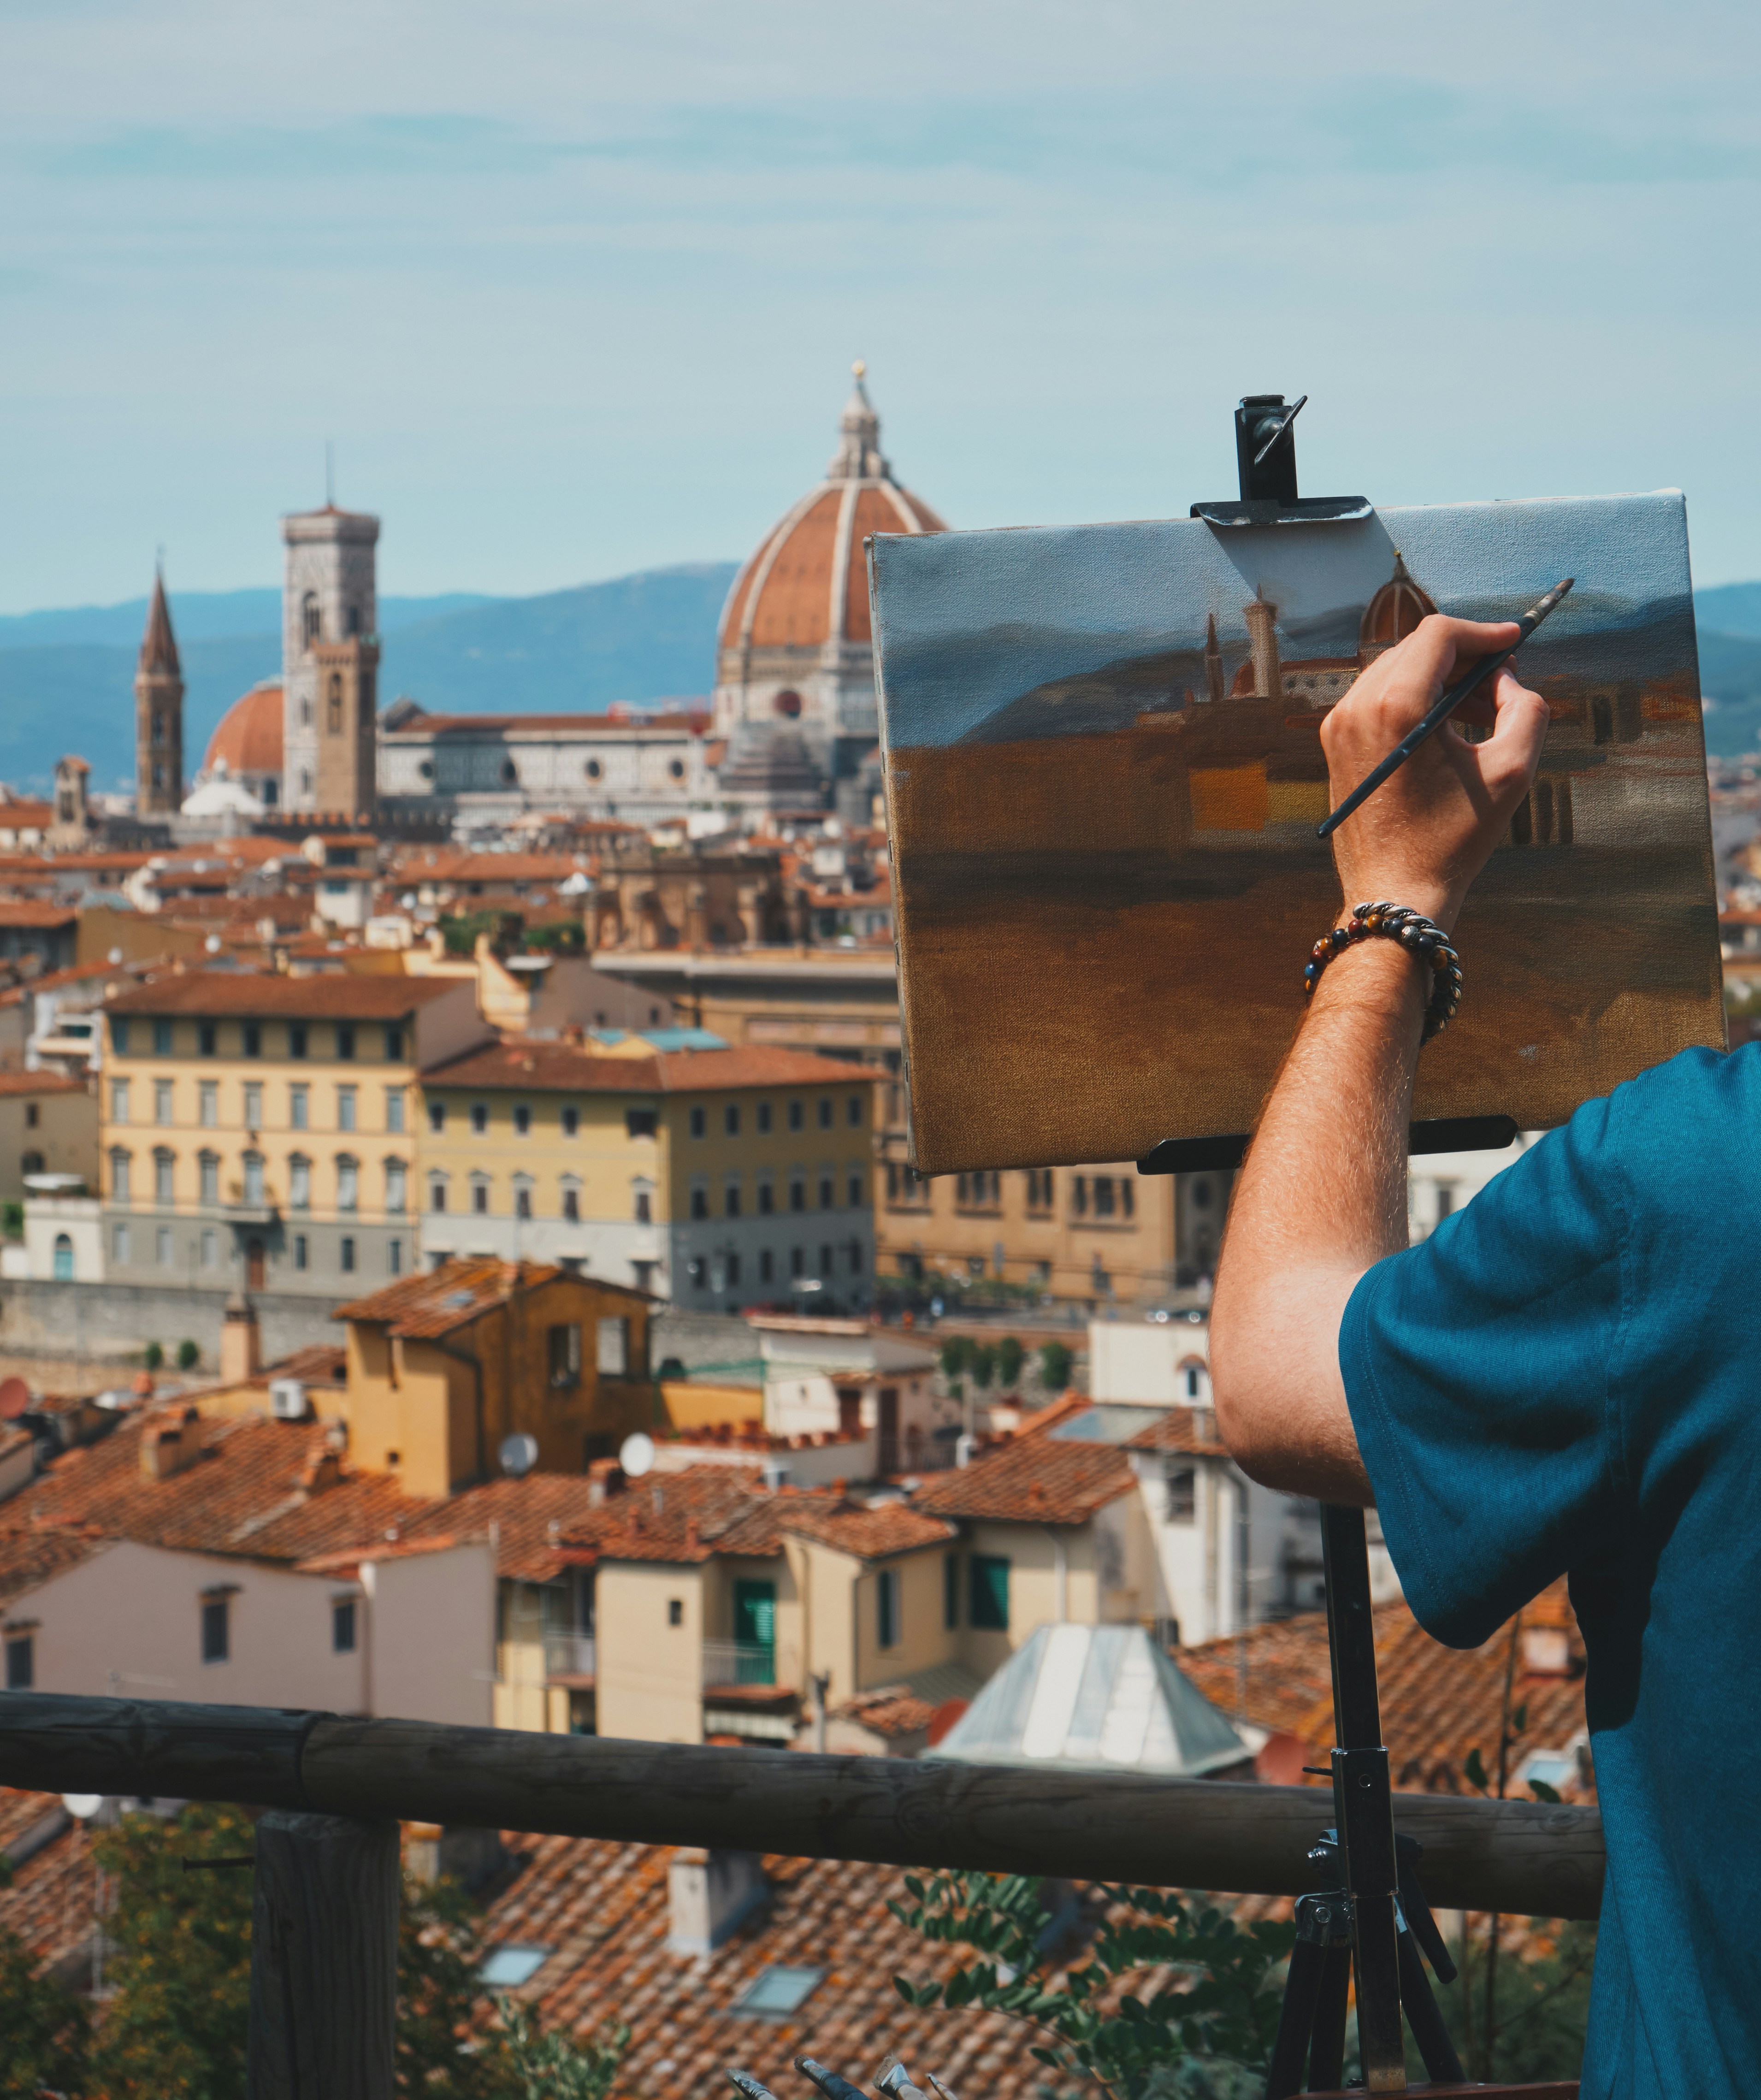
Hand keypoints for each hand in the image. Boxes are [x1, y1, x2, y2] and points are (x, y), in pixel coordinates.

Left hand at [1320, 616, 1548, 932]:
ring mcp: (1339, 726)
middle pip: (1416, 649)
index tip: (1514, 642)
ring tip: (1481, 710)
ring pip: (1396, 672)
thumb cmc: (1453, 840)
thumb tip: (1507, 678)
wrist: (1395, 892)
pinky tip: (1448, 729)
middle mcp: (1357, 708)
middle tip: (1503, 679)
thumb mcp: (1511, 771)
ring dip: (1441, 678)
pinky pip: (1378, 700)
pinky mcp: (1334, 745)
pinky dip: (1415, 700)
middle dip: (1464, 655)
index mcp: (1395, 707)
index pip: (1439, 635)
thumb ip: (1526, 708)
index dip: (1483, 632)